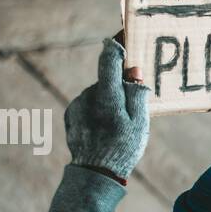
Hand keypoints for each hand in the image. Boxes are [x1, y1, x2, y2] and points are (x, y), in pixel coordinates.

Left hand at [64, 33, 148, 180]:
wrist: (95, 173)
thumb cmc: (123, 148)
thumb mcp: (140, 122)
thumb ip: (136, 93)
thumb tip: (133, 71)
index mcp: (106, 96)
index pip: (108, 61)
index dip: (115, 48)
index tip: (119, 39)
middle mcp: (87, 96)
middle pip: (106, 81)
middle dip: (118, 88)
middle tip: (130, 109)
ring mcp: (76, 105)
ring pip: (97, 94)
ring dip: (108, 102)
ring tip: (116, 126)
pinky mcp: (70, 114)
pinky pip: (88, 105)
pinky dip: (97, 111)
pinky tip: (104, 129)